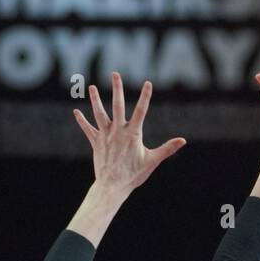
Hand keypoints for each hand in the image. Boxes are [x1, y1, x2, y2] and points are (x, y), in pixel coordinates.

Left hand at [73, 72, 185, 196]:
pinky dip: (82, 121)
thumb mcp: (152, 161)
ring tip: (92, 87)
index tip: (148, 83)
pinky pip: (87, 129)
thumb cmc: (134, 175)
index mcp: (133, 134)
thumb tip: (183, 141)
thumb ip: (167, 148)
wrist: (113, 186)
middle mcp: (118, 131)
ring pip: (99, 113)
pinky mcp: (96, 143)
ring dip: (95, 100)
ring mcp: (105, 136)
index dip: (145, 96)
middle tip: (115, 74)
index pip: (141, 111)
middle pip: (117, 105)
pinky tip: (76, 112)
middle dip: (117, 89)